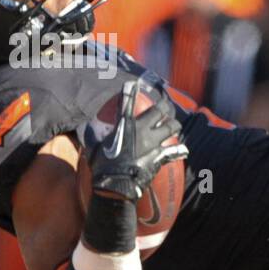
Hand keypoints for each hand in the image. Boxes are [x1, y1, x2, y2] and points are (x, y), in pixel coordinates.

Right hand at [87, 80, 187, 201]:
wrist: (116, 186)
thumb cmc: (102, 166)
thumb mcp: (94, 147)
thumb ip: (92, 134)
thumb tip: (85, 126)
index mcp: (125, 125)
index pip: (127, 103)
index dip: (130, 91)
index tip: (133, 83)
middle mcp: (143, 131)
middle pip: (160, 110)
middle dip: (164, 105)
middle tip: (165, 105)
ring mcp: (154, 143)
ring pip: (172, 127)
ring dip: (173, 124)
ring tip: (173, 124)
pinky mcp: (160, 157)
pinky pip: (174, 151)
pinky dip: (179, 150)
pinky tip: (183, 150)